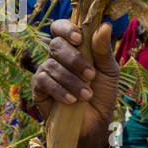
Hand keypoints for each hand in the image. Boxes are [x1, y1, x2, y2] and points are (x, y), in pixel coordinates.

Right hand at [32, 20, 119, 147]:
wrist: (96, 123)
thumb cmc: (103, 94)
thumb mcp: (109, 71)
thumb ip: (104, 49)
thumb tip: (105, 25)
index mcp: (74, 47)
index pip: (61, 28)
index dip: (67, 29)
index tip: (78, 38)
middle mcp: (57, 57)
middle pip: (56, 45)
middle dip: (75, 60)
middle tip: (91, 75)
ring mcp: (46, 72)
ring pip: (51, 65)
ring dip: (72, 80)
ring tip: (87, 95)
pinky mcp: (38, 89)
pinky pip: (43, 82)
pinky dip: (59, 90)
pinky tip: (72, 101)